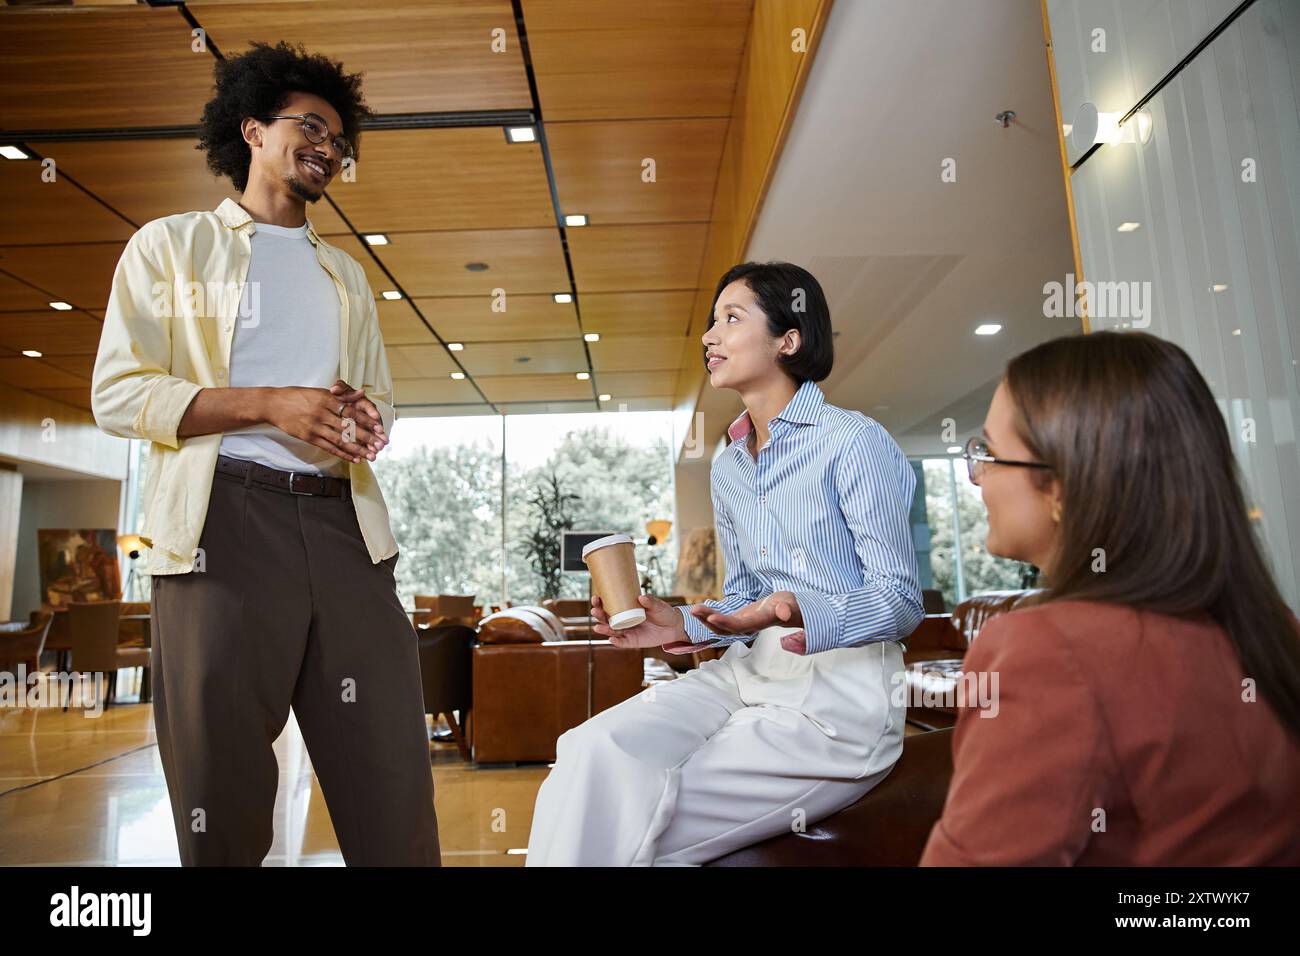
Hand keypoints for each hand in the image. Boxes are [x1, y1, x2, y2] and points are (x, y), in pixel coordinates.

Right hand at [261, 385, 382, 463]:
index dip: (367, 420)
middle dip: (367, 437)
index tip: (380, 427)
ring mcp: (315, 426)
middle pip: (349, 427)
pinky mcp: (309, 437)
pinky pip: (329, 447)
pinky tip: (354, 459)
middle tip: (382, 444)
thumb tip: (362, 394)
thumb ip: (342, 395)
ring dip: (358, 449)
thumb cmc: (298, 396)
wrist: (273, 404)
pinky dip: (343, 453)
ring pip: (340, 439)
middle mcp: (322, 413)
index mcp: (327, 398)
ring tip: (372, 455)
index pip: (351, 411)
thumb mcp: (320, 392)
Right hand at [591, 593, 687, 649]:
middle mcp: (623, 620)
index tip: (596, 598)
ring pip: (611, 631)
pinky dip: (616, 642)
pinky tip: (612, 639)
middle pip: (606, 619)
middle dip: (599, 616)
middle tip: (595, 611)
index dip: (600, 603)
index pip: (609, 605)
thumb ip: (651, 601)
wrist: (673, 627)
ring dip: (603, 629)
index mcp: (625, 609)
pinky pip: (622, 642)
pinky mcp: (632, 641)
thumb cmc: (663, 612)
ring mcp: (627, 631)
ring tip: (598, 627)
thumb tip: (642, 597)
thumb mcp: (658, 605)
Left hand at [693, 591, 806, 654]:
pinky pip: (721, 621)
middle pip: (726, 628)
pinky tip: (699, 609)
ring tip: (693, 609)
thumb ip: (786, 609)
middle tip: (694, 610)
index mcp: (759, 623)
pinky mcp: (739, 620)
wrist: (790, 611)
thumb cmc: (791, 606)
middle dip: (709, 620)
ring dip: (705, 619)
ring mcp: (742, 625)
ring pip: (720, 627)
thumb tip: (784, 613)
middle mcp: (749, 627)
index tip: (711, 618)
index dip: (725, 623)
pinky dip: (709, 616)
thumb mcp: (790, 604)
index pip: (740, 626)